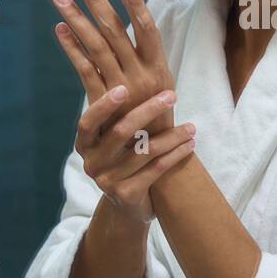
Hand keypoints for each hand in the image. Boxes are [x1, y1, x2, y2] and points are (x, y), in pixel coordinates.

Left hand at [51, 0, 174, 134]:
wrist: (156, 160)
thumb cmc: (158, 117)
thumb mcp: (161, 86)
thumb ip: (145, 59)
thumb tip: (129, 25)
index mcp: (159, 68)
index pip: (147, 28)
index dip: (134, 3)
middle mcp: (142, 76)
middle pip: (115, 31)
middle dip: (96, 1)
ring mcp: (122, 89)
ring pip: (96, 46)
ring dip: (76, 18)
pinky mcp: (104, 103)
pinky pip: (84, 70)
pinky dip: (71, 48)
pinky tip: (59, 29)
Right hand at [71, 86, 195, 223]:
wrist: (127, 206)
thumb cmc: (124, 161)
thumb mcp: (113, 140)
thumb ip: (116, 114)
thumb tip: (125, 71)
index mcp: (84, 144)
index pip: (88, 121)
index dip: (104, 105)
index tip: (124, 87)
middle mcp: (92, 162)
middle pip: (120, 132)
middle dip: (149, 111)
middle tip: (172, 95)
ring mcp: (107, 181)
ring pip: (144, 151)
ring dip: (172, 136)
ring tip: (192, 127)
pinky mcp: (126, 195)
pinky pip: (156, 169)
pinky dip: (176, 155)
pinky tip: (190, 145)